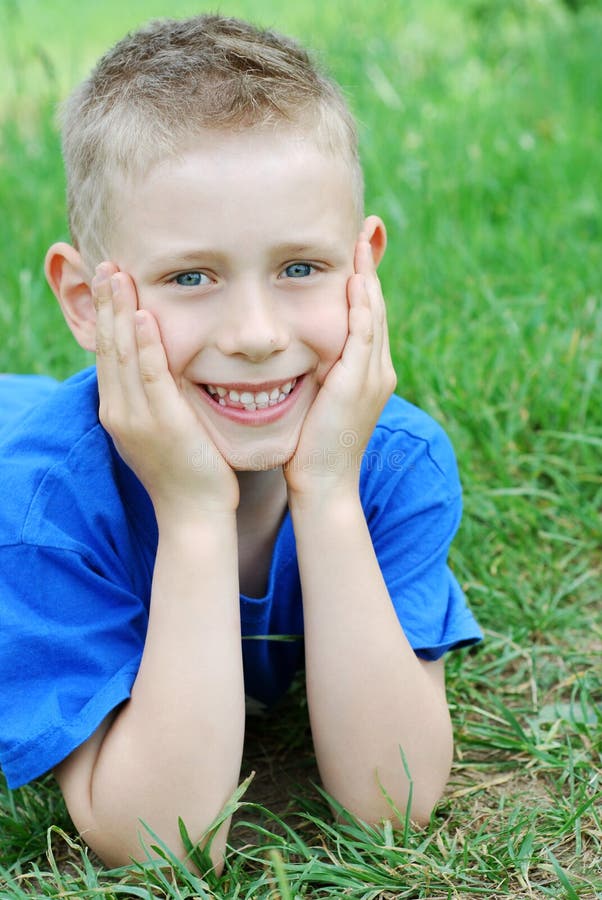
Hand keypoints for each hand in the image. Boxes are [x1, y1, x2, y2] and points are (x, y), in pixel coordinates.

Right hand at [92, 263, 239, 518]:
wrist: (195, 514)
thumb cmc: (188, 473)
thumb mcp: (164, 431)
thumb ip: (159, 400)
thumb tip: (165, 373)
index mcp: (119, 412)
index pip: (108, 355)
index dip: (107, 317)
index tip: (109, 284)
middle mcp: (119, 411)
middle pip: (108, 347)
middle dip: (106, 304)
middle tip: (106, 266)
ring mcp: (136, 418)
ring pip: (122, 354)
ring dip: (119, 311)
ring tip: (117, 275)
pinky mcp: (161, 422)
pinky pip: (150, 375)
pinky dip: (143, 344)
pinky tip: (141, 315)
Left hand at [283, 231, 396, 498]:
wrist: (322, 484)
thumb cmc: (310, 448)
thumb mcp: (316, 402)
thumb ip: (314, 374)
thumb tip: (296, 354)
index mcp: (367, 373)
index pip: (367, 316)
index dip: (363, 281)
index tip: (355, 248)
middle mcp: (378, 369)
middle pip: (376, 307)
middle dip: (371, 266)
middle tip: (368, 228)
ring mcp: (373, 375)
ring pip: (375, 314)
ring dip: (368, 274)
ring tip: (363, 239)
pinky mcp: (360, 382)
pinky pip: (365, 333)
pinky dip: (362, 304)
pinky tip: (356, 278)